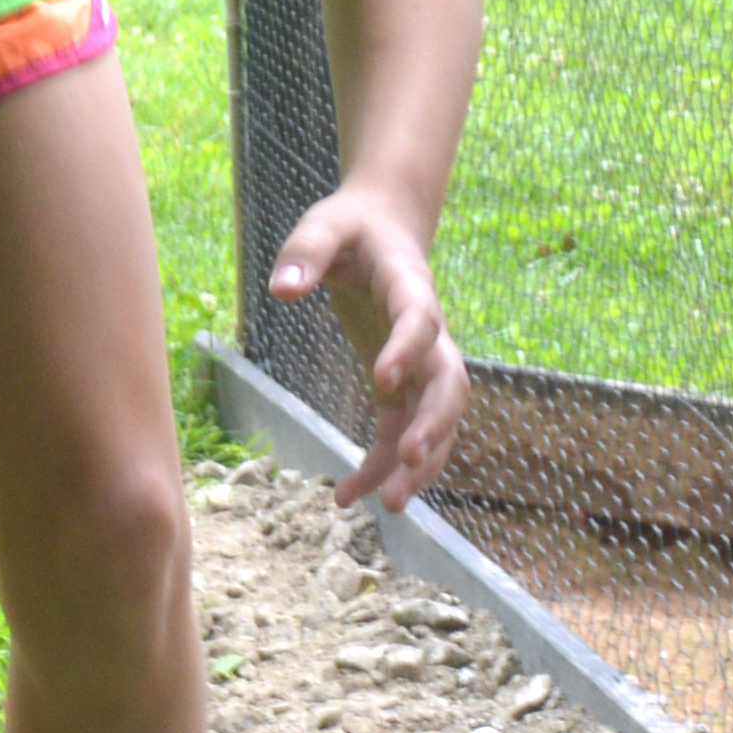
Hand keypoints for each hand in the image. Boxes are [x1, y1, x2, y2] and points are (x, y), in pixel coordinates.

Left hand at [271, 182, 468, 508]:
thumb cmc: (350, 227)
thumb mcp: (322, 226)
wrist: (383, 228)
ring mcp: (420, 364)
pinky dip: (382, 468)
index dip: (408, 350)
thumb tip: (283, 291)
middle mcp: (428, 331)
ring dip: (421, 464)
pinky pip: (400, 434)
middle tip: (408, 460)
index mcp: (410, 285)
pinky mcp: (401, 388)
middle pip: (449, 384)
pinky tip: (347, 497)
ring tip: (392, 505)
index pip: (421, 320)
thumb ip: (304, 253)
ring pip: (437, 420)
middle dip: (434, 424)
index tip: (382, 380)